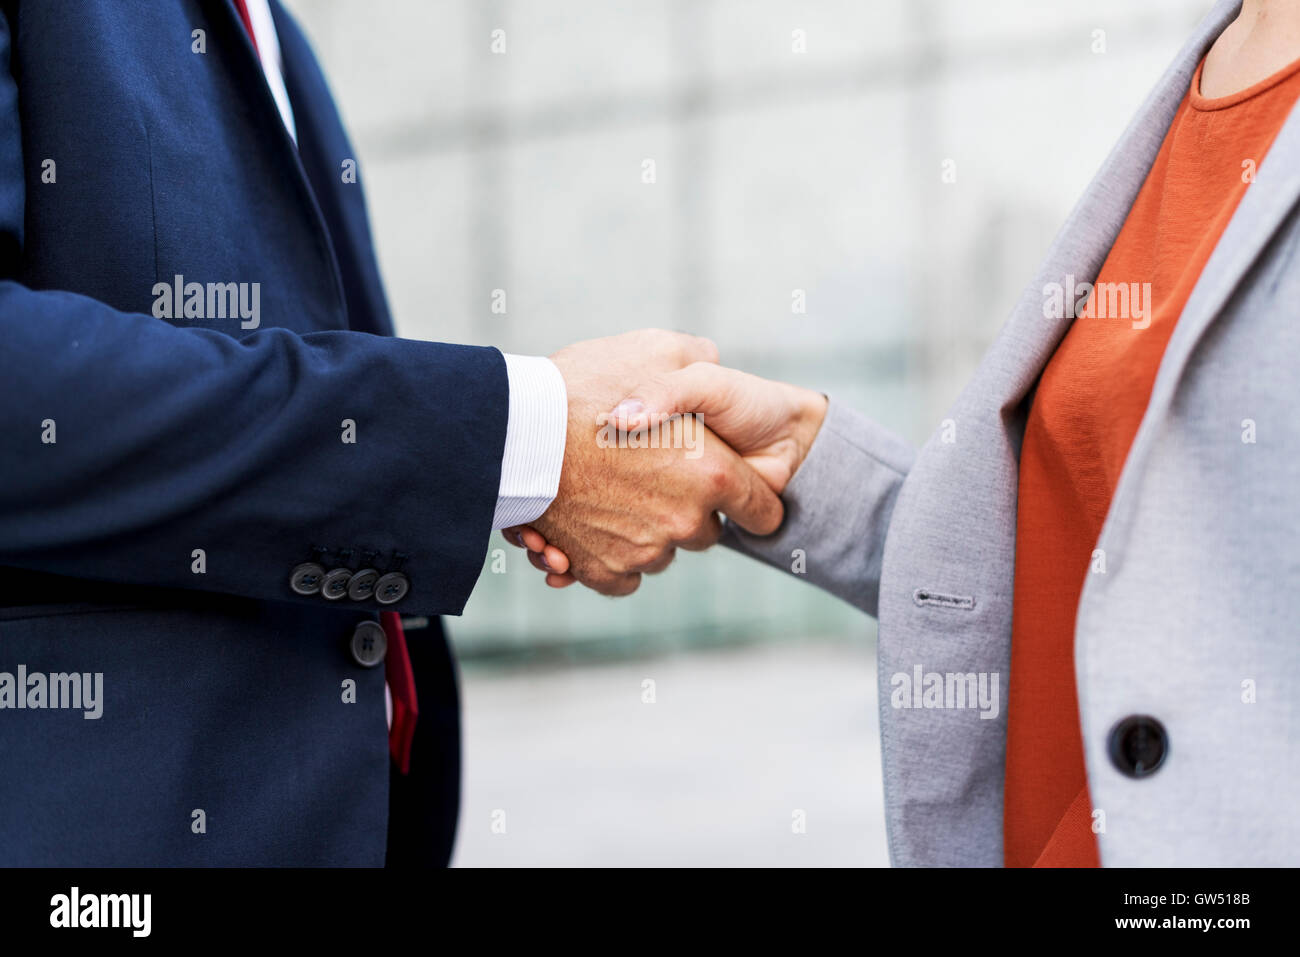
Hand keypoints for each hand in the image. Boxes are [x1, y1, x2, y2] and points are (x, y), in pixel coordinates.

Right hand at [514, 330, 784, 596]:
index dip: (753, 500)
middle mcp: (684, 522)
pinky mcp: (603, 570)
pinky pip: (626, 580)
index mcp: (712, 474)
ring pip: (662, 553)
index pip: (762, 511)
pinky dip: (615, 558)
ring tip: (614, 494)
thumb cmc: (584, 387)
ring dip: (648, 531)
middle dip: (689, 510)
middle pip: (705, 533)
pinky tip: (598, 527)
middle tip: (655, 477)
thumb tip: (713, 361)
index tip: (743, 497)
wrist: (515, 431)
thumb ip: (698, 359)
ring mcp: (643, 551)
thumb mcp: (657, 349)